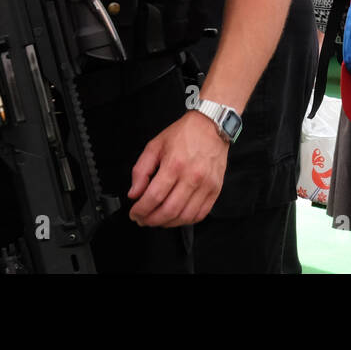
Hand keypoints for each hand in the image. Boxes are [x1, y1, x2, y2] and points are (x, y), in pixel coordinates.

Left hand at [128, 111, 228, 226]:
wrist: (210, 126)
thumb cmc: (184, 134)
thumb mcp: (155, 146)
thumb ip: (141, 170)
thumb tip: (134, 193)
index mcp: (174, 164)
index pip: (154, 197)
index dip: (141, 210)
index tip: (134, 213)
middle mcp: (192, 176)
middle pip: (169, 210)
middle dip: (151, 220)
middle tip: (143, 220)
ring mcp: (206, 185)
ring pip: (184, 216)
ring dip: (167, 223)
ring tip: (157, 219)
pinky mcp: (215, 190)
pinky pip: (200, 214)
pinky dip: (186, 221)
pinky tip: (176, 217)